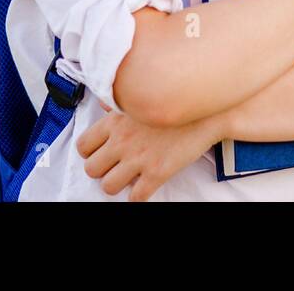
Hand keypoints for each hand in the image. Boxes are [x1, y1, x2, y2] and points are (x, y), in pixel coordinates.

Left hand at [75, 101, 222, 200]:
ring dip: (117, 185)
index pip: (84, 146)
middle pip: (91, 169)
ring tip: (129, 178)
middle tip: (116, 166)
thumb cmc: (178, 101)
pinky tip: (146, 186)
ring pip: (108, 186)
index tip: (102, 153)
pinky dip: (138, 196)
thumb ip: (121, 103)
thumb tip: (106, 106)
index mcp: (116, 121)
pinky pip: (136, 197)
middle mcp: (123, 141)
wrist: (209, 110)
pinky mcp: (158, 172)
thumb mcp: (144, 96)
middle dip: (102, 170)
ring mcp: (139, 158)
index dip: (91, 153)